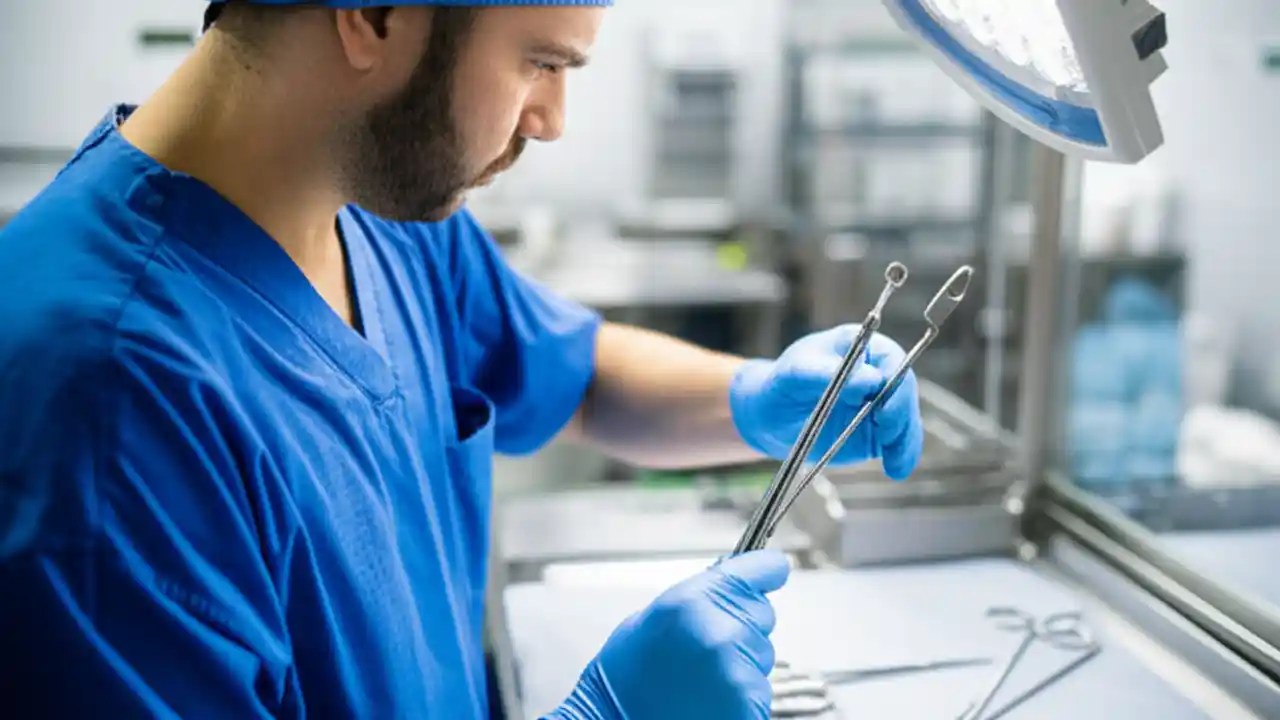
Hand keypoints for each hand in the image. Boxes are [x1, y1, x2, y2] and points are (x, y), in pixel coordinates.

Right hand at [548, 550, 789, 719]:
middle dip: (743, 624)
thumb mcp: (653, 617)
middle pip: (762, 613)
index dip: (766, 571)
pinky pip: (760, 690)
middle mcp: (720, 634)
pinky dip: (741, 695)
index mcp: (692, 603)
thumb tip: (735, 583)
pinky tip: (709, 699)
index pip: (760, 570)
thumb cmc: (625, 677)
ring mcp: (737, 674)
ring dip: (742, 662)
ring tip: (701, 678)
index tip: (772, 569)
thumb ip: (700, 597)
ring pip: (762, 654)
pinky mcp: (748, 707)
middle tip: (706, 646)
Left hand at [729, 325, 923, 479]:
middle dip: (900, 414)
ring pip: (905, 418)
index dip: (893, 379)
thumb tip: (870, 379)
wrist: (772, 418)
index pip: (890, 357)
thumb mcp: (796, 373)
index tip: (883, 406)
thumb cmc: (782, 385)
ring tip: (896, 465)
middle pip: (904, 390)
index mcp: (860, 347)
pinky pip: (898, 441)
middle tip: (888, 436)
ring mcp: (880, 403)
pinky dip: (901, 455)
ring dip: (904, 441)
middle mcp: (877, 372)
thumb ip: (827, 372)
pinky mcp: (878, 431)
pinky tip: (897, 469)